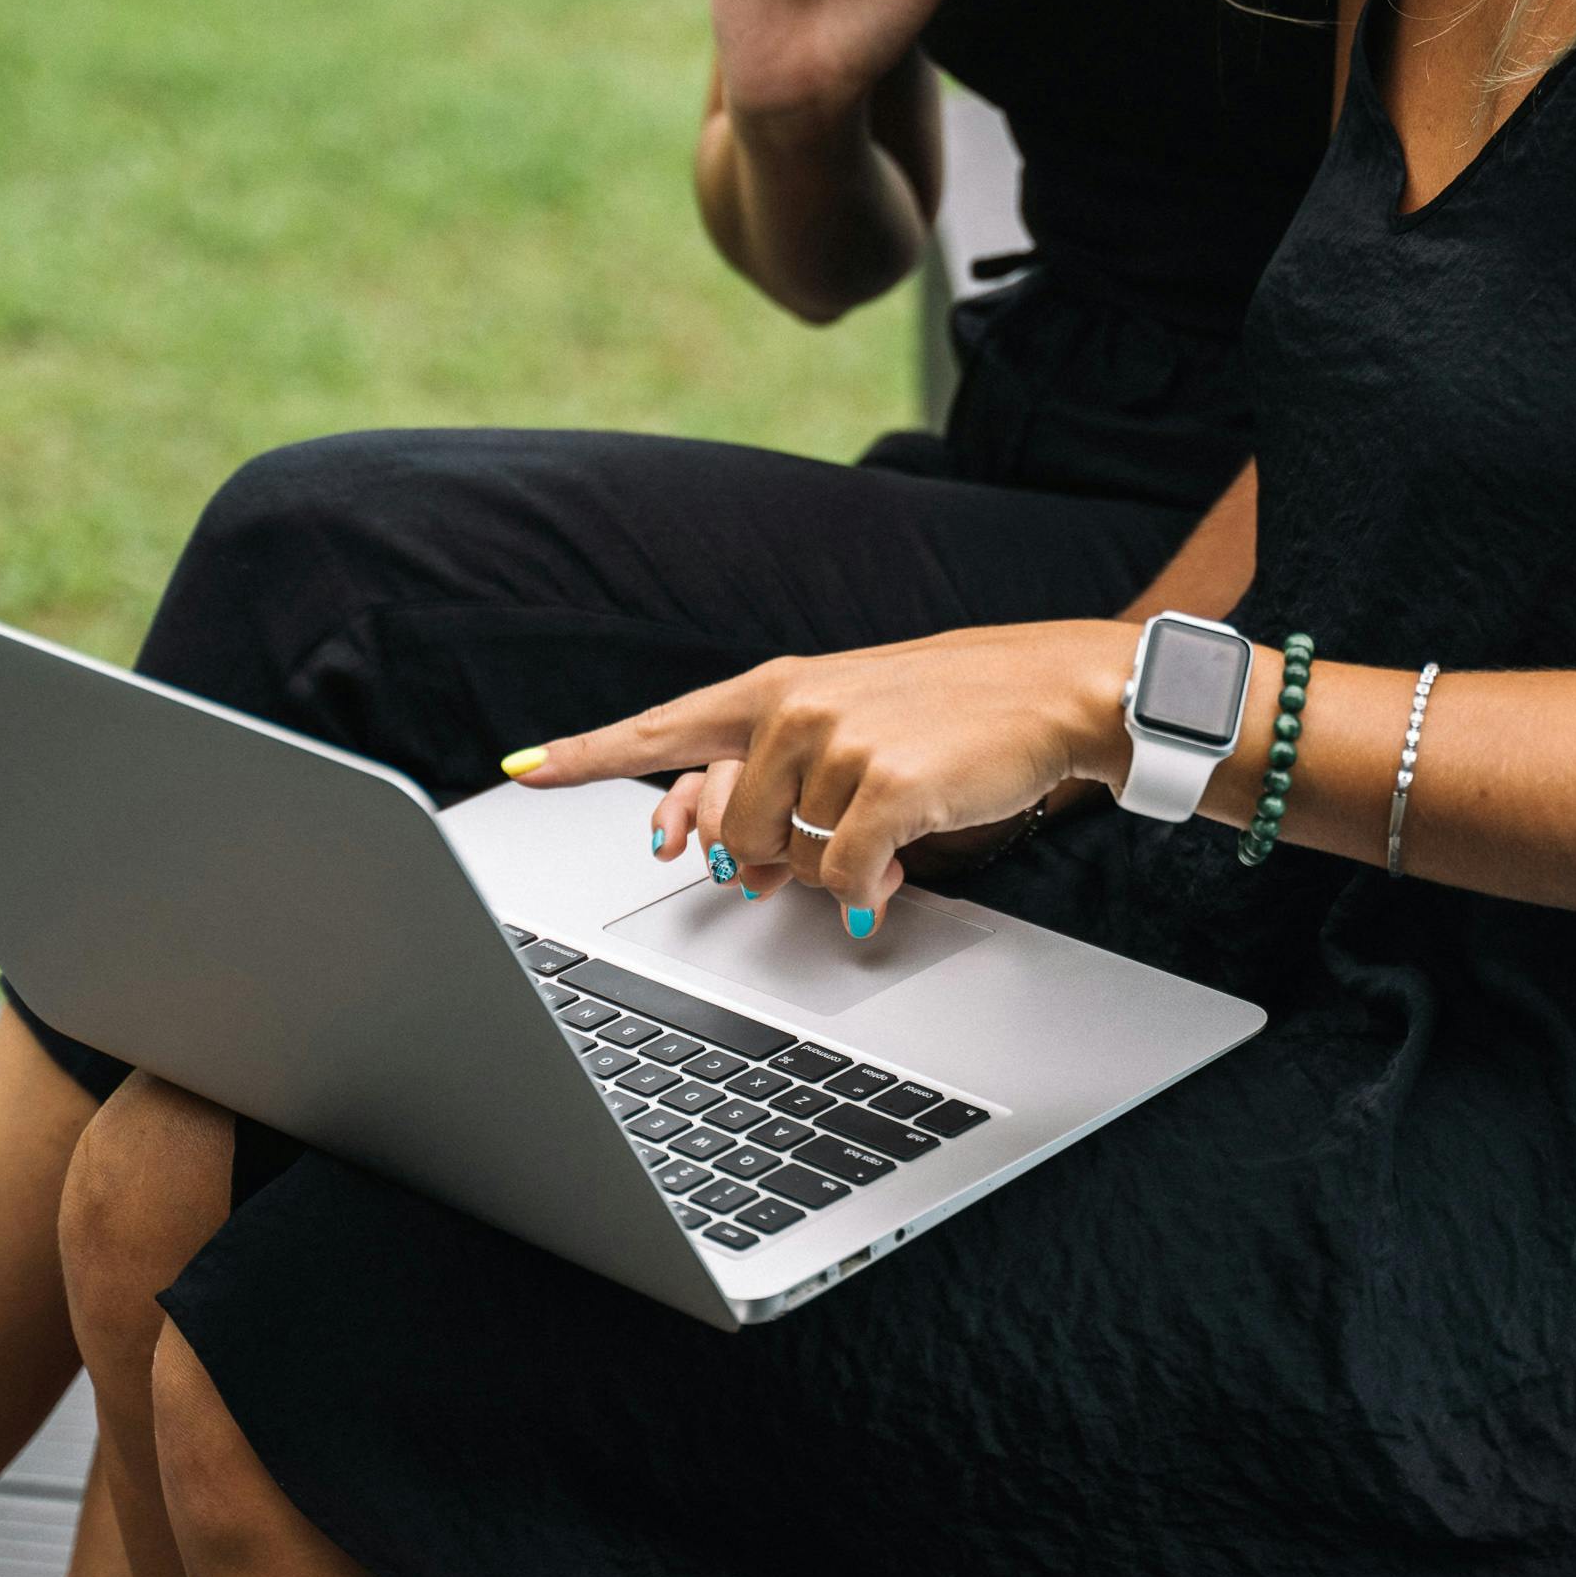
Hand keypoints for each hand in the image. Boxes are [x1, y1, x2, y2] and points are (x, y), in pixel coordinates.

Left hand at [509, 622, 1135, 930]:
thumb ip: (784, 784)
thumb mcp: (855, 723)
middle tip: (825, 848)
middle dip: (772, 860)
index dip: (587, 755)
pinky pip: (845, 876)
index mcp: (777, 688)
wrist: (1051, 690)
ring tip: (890, 832)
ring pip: (790, 859)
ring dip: (835, 869)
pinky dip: (870, 888)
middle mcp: (794, 708)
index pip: (663, 726)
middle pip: (731, 830)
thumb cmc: (954, 714)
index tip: (524, 769)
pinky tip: (897, 876)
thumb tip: (737, 868)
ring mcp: (839, 743)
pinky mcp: (886, 784)